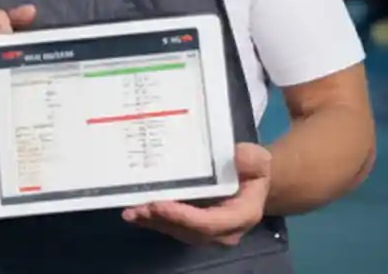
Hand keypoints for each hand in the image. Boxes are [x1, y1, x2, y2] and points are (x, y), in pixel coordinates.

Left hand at [121, 143, 271, 246]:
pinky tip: (134, 213)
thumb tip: (235, 155)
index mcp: (242, 215)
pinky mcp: (193, 227)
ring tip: (131, 211)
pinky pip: (171, 227)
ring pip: (177, 231)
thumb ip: (249, 158)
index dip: (184, 216)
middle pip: (188, 230)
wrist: (250, 181)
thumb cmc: (251, 168)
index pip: (210, 223)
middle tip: (137, 208)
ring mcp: (207, 232)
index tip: (159, 205)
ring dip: (152, 222)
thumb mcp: (257, 158)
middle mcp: (223, 230)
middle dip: (162, 219)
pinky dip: (152, 221)